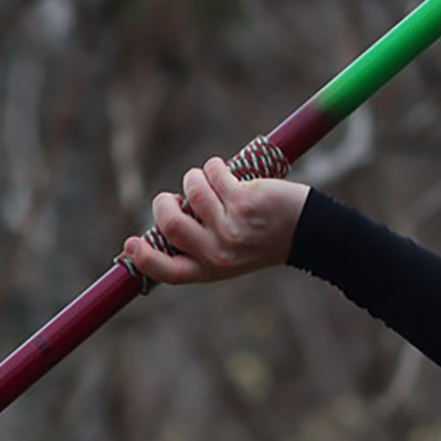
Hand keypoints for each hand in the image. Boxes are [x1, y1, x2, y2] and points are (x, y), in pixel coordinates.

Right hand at [119, 157, 310, 284]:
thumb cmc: (265, 239)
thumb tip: (157, 228)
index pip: (167, 272)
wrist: (309, 232)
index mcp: (211, 270)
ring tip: (206, 178)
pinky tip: (222, 170)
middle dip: (164, 205)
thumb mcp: (230, 256)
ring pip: (191, 193)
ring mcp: (231, 227)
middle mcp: (219, 253)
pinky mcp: (244, 201)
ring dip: (193, 179)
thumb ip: (198, 247)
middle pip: (170, 226)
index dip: (143, 258)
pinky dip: (213, 168)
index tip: (131, 242)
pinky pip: (213, 175)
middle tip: (173, 198)